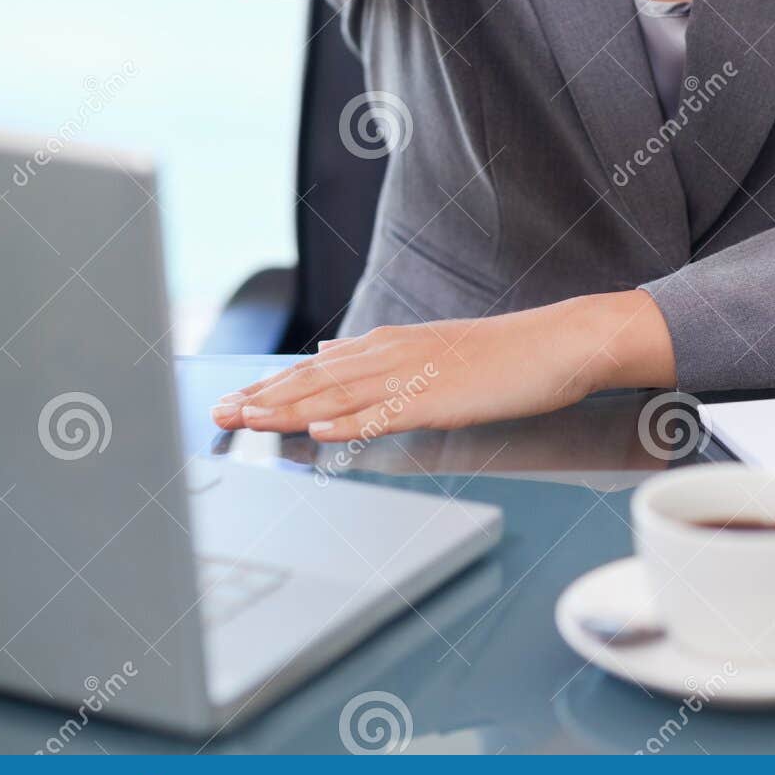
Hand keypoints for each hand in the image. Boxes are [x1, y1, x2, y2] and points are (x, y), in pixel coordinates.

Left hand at [208, 293, 676, 440]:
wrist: (557, 343)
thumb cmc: (501, 354)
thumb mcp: (429, 347)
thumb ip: (375, 353)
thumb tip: (331, 349)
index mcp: (387, 346)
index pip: (315, 369)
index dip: (270, 386)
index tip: (232, 401)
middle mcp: (391, 354)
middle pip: (314, 379)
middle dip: (262, 398)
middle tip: (217, 414)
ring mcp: (414, 376)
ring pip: (338, 394)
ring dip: (288, 408)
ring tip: (246, 420)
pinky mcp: (440, 398)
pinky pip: (386, 413)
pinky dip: (349, 422)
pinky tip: (319, 431)